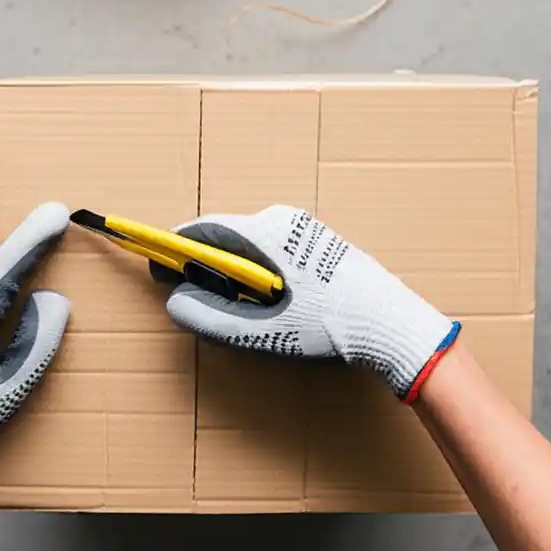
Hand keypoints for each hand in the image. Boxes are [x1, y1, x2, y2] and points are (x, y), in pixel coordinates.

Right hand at [156, 205, 458, 401]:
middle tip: (189, 294)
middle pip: (227, 235)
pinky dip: (256, 270)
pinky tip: (263, 300)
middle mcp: (285, 219)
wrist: (392, 326)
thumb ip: (214, 319)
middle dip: (203, 263)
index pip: (206, 230)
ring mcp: (306, 228)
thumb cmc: (330, 326)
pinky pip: (274, 249)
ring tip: (226, 304)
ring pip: (251, 244)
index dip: (175, 249)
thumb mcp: (265, 331)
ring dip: (231, 270)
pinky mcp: (320, 242)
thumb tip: (176, 304)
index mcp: (269, 232)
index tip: (157, 267)